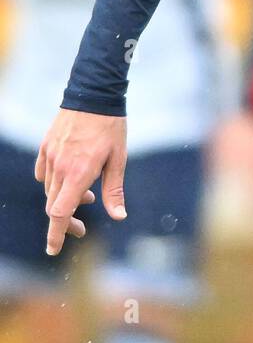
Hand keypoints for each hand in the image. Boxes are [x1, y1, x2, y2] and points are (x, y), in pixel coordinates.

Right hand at [35, 109, 127, 255]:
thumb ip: (114, 190)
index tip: (54, 250)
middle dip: (66, 221)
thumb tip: (119, 216)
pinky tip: (69, 178)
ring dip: (65, 200)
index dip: (56, 234)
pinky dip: (54, 183)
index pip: (60, 213)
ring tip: (87, 196)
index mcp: (79, 173)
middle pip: (53, 206)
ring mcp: (50, 156)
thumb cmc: (111, 127)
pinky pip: (43, 173)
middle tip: (82, 227)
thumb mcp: (118, 159)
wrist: (93, 93)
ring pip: (50, 190)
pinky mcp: (46, 146)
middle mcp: (60, 167)